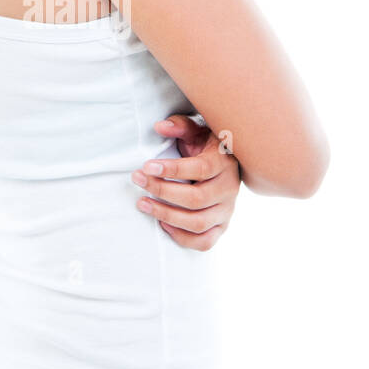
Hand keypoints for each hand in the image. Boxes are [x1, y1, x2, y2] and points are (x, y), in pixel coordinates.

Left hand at [131, 113, 240, 250]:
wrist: (226, 164)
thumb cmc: (205, 146)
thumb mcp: (195, 131)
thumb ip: (179, 126)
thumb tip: (159, 127)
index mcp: (224, 163)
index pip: (200, 170)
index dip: (173, 170)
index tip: (147, 166)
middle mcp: (230, 189)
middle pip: (196, 199)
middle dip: (162, 191)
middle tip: (138, 180)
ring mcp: (227, 211)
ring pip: (198, 223)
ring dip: (166, 215)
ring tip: (142, 203)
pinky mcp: (221, 226)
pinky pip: (205, 242)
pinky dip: (183, 238)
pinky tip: (163, 225)